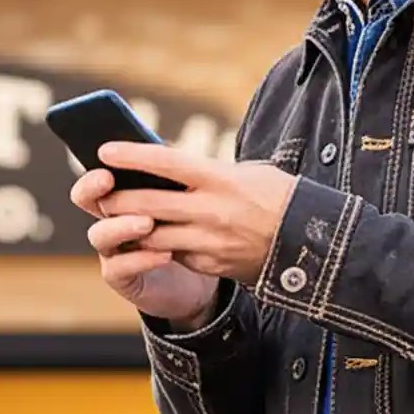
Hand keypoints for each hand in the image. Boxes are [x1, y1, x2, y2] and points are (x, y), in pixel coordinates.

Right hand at [71, 167, 220, 327]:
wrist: (206, 270)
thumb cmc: (192, 224)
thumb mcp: (186, 196)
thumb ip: (171, 176)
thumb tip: (167, 146)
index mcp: (121, 194)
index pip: (96, 176)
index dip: (96, 168)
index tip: (103, 155)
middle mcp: (110, 219)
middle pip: (86, 201)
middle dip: (94, 189)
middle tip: (109, 180)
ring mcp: (113, 251)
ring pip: (99, 235)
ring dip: (120, 225)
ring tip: (147, 222)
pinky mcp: (124, 279)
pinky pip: (118, 269)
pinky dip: (140, 259)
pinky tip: (165, 254)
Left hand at [97, 141, 296, 284]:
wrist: (311, 243)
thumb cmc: (278, 197)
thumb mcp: (248, 171)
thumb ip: (208, 170)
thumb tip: (168, 166)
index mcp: (221, 178)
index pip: (165, 162)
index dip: (132, 155)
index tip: (105, 149)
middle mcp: (212, 210)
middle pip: (148, 203)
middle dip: (118, 198)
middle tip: (101, 192)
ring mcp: (210, 241)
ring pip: (153, 234)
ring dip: (132, 227)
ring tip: (120, 216)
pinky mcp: (211, 264)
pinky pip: (175, 253)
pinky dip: (162, 245)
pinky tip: (156, 237)